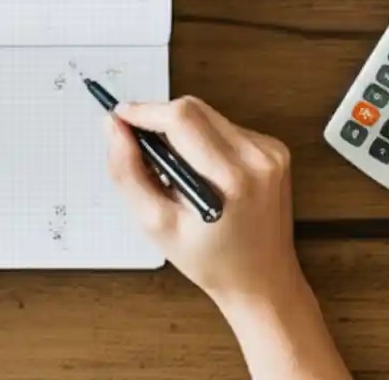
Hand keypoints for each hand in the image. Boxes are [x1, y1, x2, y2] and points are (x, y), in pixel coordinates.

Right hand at [106, 97, 300, 306]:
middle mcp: (258, 158)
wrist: (261, 280)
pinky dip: (204, 142)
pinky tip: (201, 174)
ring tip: (176, 173)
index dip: (144, 112)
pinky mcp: (274, 150)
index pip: (181, 118)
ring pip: (208, 116)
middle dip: (159, 121)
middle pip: (193, 109)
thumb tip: (114, 129)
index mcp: (233, 179)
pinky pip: (225, 128)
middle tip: (142, 149)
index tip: (121, 117)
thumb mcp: (156, 225)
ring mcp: (270, 152)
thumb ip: (127, 172)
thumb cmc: (212, 261)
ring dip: (182, 133)